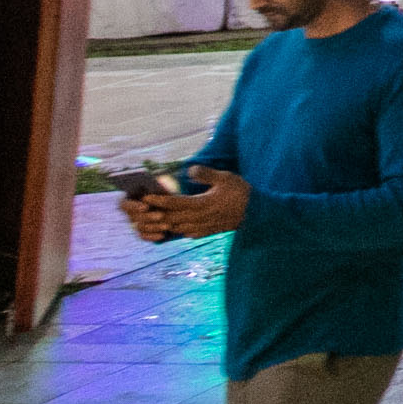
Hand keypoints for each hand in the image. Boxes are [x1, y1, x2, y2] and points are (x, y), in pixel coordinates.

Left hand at [129, 165, 247, 240]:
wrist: (257, 212)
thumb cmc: (241, 192)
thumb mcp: (225, 177)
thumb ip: (205, 174)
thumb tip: (189, 169)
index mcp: (203, 204)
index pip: (175, 203)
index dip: (159, 200)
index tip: (146, 196)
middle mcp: (201, 218)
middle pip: (172, 218)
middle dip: (157, 213)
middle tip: (144, 208)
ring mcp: (204, 227)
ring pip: (177, 228)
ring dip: (165, 223)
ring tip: (154, 216)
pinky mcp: (208, 232)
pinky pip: (188, 234)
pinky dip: (178, 230)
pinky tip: (174, 226)